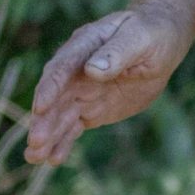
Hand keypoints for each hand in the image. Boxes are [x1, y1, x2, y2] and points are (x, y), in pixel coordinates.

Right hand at [25, 0, 194, 166]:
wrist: (161, 43)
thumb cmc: (151, 34)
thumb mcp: (140, 38)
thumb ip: (117, 53)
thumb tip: (92, 70)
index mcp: (85, 46)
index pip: (62, 68)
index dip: (50, 88)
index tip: (40, 107)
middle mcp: (76, 71)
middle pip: (55, 97)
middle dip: (43, 120)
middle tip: (35, 142)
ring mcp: (82, 91)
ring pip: (59, 116)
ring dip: (47, 137)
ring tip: (34, 158)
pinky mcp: (91, 109)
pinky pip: (73, 128)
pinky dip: (63, 143)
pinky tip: (52, 160)